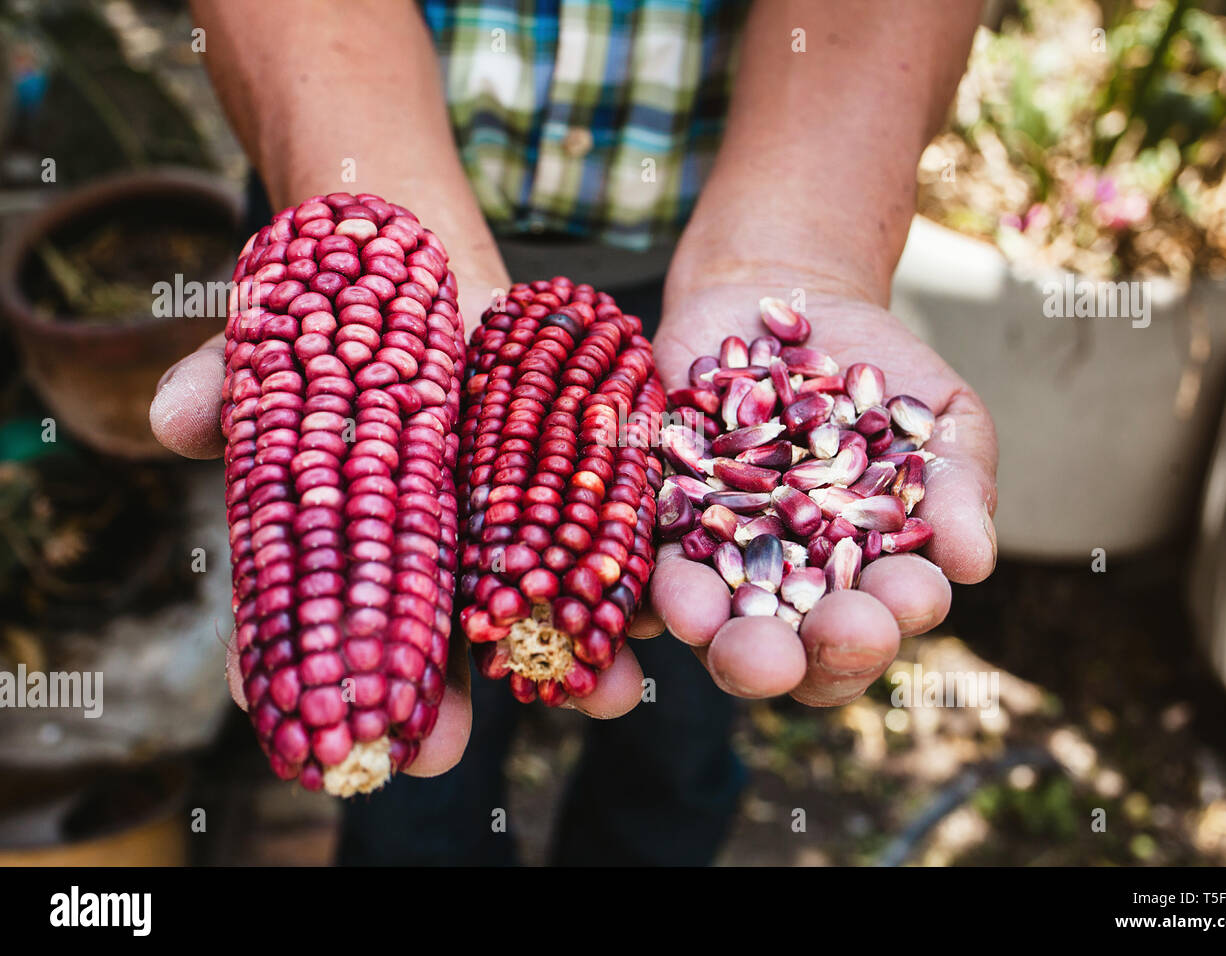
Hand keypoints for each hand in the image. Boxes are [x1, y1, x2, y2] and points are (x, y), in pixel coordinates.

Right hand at [154, 277, 646, 782]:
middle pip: (427, 635)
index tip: (301, 726)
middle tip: (431, 754)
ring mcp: (499, 519)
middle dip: (435, 696)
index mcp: (340, 535)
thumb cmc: (331, 316)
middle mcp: (424, 546)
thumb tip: (173, 419)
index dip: (296, 673)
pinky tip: (645, 634)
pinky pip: (598, 539)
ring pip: (529, 603)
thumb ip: (229, 381)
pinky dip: (622, 584)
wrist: (424, 264)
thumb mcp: (275, 342)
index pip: (303, 617)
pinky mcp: (569, 477)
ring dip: (563, 656)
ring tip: (591, 700)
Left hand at [647, 280, 997, 705]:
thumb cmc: (880, 369)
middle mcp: (790, 588)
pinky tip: (671, 586)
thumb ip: (958, 487)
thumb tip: (973, 563)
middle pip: (798, 651)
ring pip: (718, 624)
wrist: (781, 297)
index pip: (881, 621)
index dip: (894, 618)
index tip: (909, 593)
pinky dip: (661, 580)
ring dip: (718, 635)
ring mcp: (720, 560)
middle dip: (806, 655)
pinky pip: (654, 562)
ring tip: (715, 626)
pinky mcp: (660, 523)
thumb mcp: (938, 413)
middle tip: (818, 638)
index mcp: (867, 578)